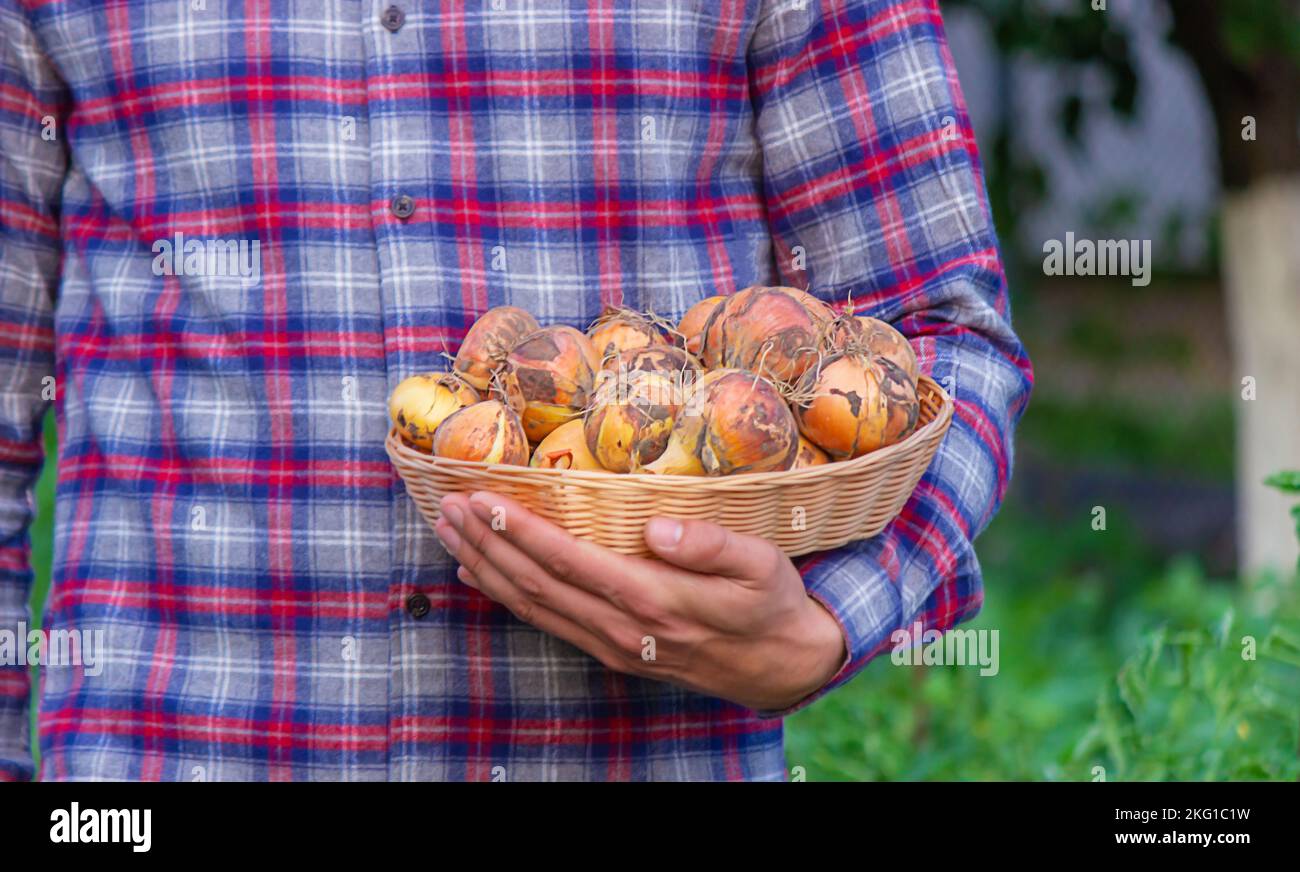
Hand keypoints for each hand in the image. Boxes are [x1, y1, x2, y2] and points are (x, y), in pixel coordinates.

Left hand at [433, 491, 846, 711]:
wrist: (782, 666)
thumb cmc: (771, 603)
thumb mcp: (762, 564)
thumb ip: (709, 545)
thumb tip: (655, 526)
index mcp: (654, 598)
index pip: (569, 560)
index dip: (520, 531)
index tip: (481, 501)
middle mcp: (622, 627)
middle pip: (536, 584)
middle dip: (486, 544)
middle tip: (446, 507)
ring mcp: (612, 644)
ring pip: (532, 607)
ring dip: (486, 569)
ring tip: (449, 532)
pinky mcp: (611, 651)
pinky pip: (547, 623)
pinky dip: (506, 598)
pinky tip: (480, 576)